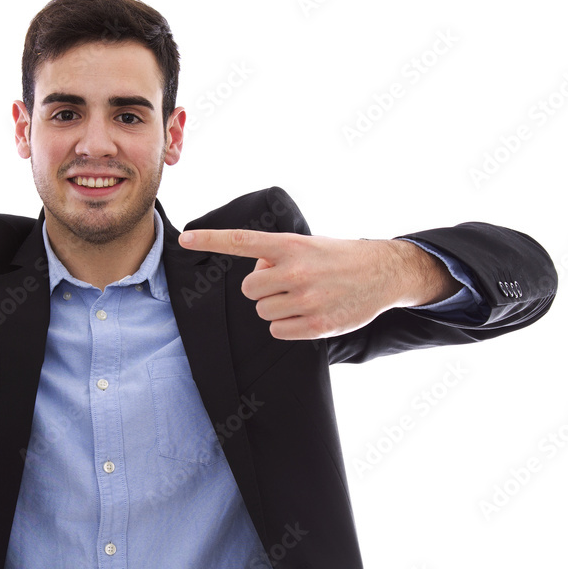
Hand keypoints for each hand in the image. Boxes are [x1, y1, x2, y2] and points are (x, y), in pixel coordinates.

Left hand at [178, 229, 460, 339]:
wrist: (383, 273)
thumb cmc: (337, 257)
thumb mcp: (307, 244)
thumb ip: (276, 255)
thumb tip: (257, 269)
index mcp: (291, 245)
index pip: (242, 241)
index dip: (211, 240)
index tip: (184, 239)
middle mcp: (296, 271)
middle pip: (249, 288)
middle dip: (262, 287)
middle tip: (287, 281)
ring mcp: (307, 299)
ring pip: (262, 310)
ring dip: (275, 305)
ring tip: (301, 295)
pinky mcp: (316, 325)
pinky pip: (277, 330)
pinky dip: (287, 324)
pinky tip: (308, 312)